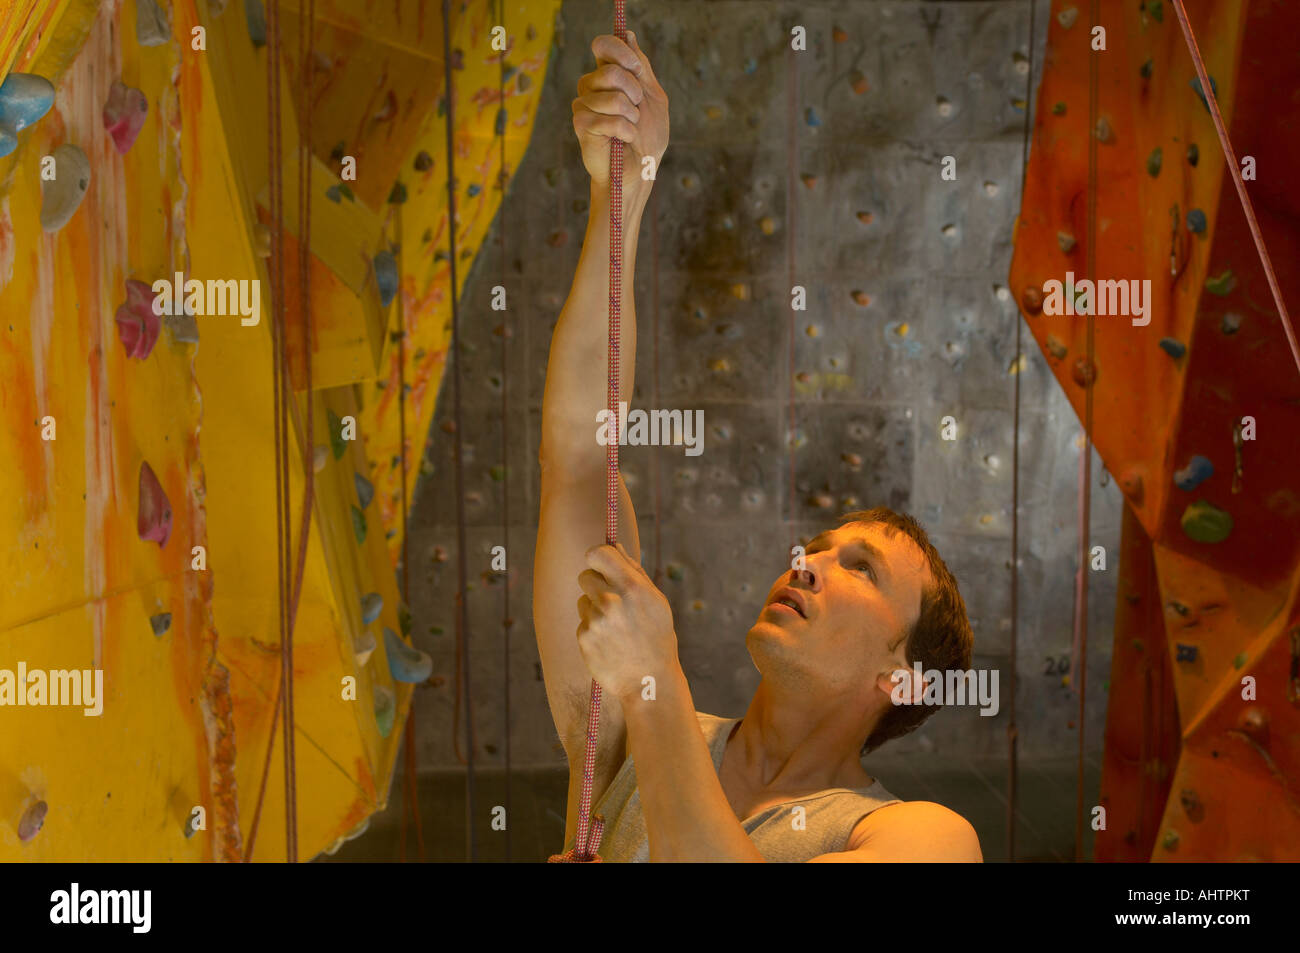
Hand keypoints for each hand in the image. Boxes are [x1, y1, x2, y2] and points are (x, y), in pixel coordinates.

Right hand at [571, 32, 668, 192]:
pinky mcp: (581, 125)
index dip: (620, 53)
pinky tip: (624, 140)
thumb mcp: (653, 96)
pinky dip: (625, 132)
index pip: (603, 45)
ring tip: (631, 129)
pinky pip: (608, 120)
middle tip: (637, 111)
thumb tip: (628, 35)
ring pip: (612, 98)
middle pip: (610, 72)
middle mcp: (591, 86)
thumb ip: (642, 67)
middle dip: (634, 93)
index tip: (637, 69)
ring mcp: (583, 105)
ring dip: (632, 116)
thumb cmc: (647, 136)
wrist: (641, 169)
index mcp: (608, 75)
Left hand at [575, 542, 678, 701]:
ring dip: (594, 609)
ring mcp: (596, 620)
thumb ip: (634, 571)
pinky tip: (609, 643)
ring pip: (583, 600)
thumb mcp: (656, 602)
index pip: (598, 553)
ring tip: (616, 628)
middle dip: (595, 584)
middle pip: (585, 575)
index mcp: (632, 587)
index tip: (601, 564)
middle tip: (612, 602)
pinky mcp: (584, 638)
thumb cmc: (656, 638)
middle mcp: (611, 601)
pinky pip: (582, 622)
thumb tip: (614, 545)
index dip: (597, 557)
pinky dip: (592, 630)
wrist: (650, 682)